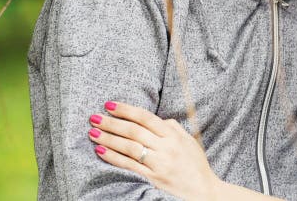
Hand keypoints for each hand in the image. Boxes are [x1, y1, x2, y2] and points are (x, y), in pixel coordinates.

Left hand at [89, 101, 221, 199]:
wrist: (203, 192)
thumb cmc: (196, 166)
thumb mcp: (189, 142)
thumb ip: (174, 128)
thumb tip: (158, 118)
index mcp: (173, 136)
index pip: (146, 118)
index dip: (127, 110)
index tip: (110, 105)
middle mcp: (166, 148)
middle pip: (134, 131)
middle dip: (112, 122)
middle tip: (94, 117)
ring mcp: (158, 164)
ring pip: (129, 147)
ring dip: (108, 138)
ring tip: (93, 132)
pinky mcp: (152, 179)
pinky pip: (129, 166)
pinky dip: (113, 157)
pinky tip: (101, 151)